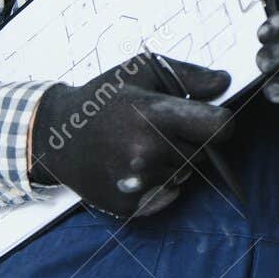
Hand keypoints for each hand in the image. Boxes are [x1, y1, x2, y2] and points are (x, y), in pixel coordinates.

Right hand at [27, 54, 235, 217]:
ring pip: (185, 174)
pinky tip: (134, 166)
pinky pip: (168, 194)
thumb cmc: (102, 98)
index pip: (219, 127)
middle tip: (160, 129)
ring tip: (142, 145)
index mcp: (153, 116)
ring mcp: (136, 183)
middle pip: (203, 152)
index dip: (221, 122)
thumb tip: (225, 83)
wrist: (53, 135)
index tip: (209, 118)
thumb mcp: (141, 71)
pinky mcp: (128, 206)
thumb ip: (189, 76)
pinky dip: (160, 182)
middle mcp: (146, 153)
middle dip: (191, 140)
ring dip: (174, 161)